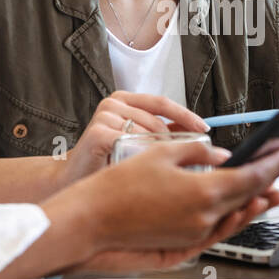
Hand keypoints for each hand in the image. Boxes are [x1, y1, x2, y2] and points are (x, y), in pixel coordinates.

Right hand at [42, 139, 278, 259]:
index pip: (251, 177)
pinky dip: (234, 217)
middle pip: (249, 197)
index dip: (271, 164)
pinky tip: (240, 210)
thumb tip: (221, 155)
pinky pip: (218, 228)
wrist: (92, 220)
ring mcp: (195, 233)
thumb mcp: (161, 154)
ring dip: (257, 202)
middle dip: (270, 181)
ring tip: (273, 192)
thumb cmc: (118, 187)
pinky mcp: (184, 243)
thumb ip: (197, 152)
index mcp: (203, 192)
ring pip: (236, 215)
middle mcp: (205, 217)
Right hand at [59, 91, 209, 185]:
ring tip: (159, 173)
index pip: (163, 103)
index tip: (205, 129)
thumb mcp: (138, 142)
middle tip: (186, 162)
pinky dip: (142, 161)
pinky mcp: (98, 133)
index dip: (186, 116)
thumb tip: (197, 134)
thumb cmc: (107, 161)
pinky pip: (133, 147)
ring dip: (157, 156)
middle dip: (175, 144)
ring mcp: (104, 116)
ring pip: (147, 136)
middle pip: (157, 122)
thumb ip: (161, 133)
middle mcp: (113, 103)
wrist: (74, 179)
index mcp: (124, 100)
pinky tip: (144, 173)